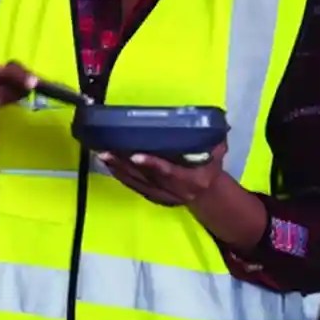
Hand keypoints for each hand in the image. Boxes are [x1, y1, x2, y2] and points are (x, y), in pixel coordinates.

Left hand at [97, 143, 225, 206]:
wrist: (206, 196)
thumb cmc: (209, 170)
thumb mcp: (216, 157)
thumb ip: (215, 143)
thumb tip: (217, 124)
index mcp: (189, 179)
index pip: (168, 171)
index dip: (152, 164)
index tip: (136, 156)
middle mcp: (172, 189)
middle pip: (144, 177)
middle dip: (124, 164)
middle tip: (106, 151)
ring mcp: (160, 194)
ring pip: (135, 182)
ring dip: (117, 169)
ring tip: (102, 155)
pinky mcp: (151, 196)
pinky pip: (132, 186)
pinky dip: (119, 176)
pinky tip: (108, 165)